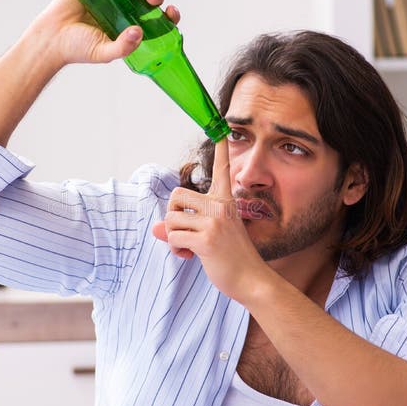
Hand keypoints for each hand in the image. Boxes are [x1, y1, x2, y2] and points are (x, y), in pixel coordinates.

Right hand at [24, 0, 180, 67]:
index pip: (158, 21)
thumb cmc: (77, 48)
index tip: (170, 12)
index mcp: (131, 28)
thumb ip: (122, 47)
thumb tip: (139, 32)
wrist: (51, 36)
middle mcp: (126, 11)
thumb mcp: (103, 53)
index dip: (169, 15)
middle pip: (151, 0)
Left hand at [152, 138, 264, 301]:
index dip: (222, 147)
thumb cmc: (232, 257)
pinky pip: (173, 237)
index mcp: (225, 200)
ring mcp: (214, 222)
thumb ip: (183, 227)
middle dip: (172, 217)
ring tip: (188, 247)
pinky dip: (176, 249)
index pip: (222, 168)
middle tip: (183, 232)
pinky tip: (190, 256)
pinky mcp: (207, 240)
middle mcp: (220, 206)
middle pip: (175, 196)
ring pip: (170, 219)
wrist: (252, 280)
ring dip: (172, 236)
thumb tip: (154, 228)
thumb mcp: (208, 236)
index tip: (222, 124)